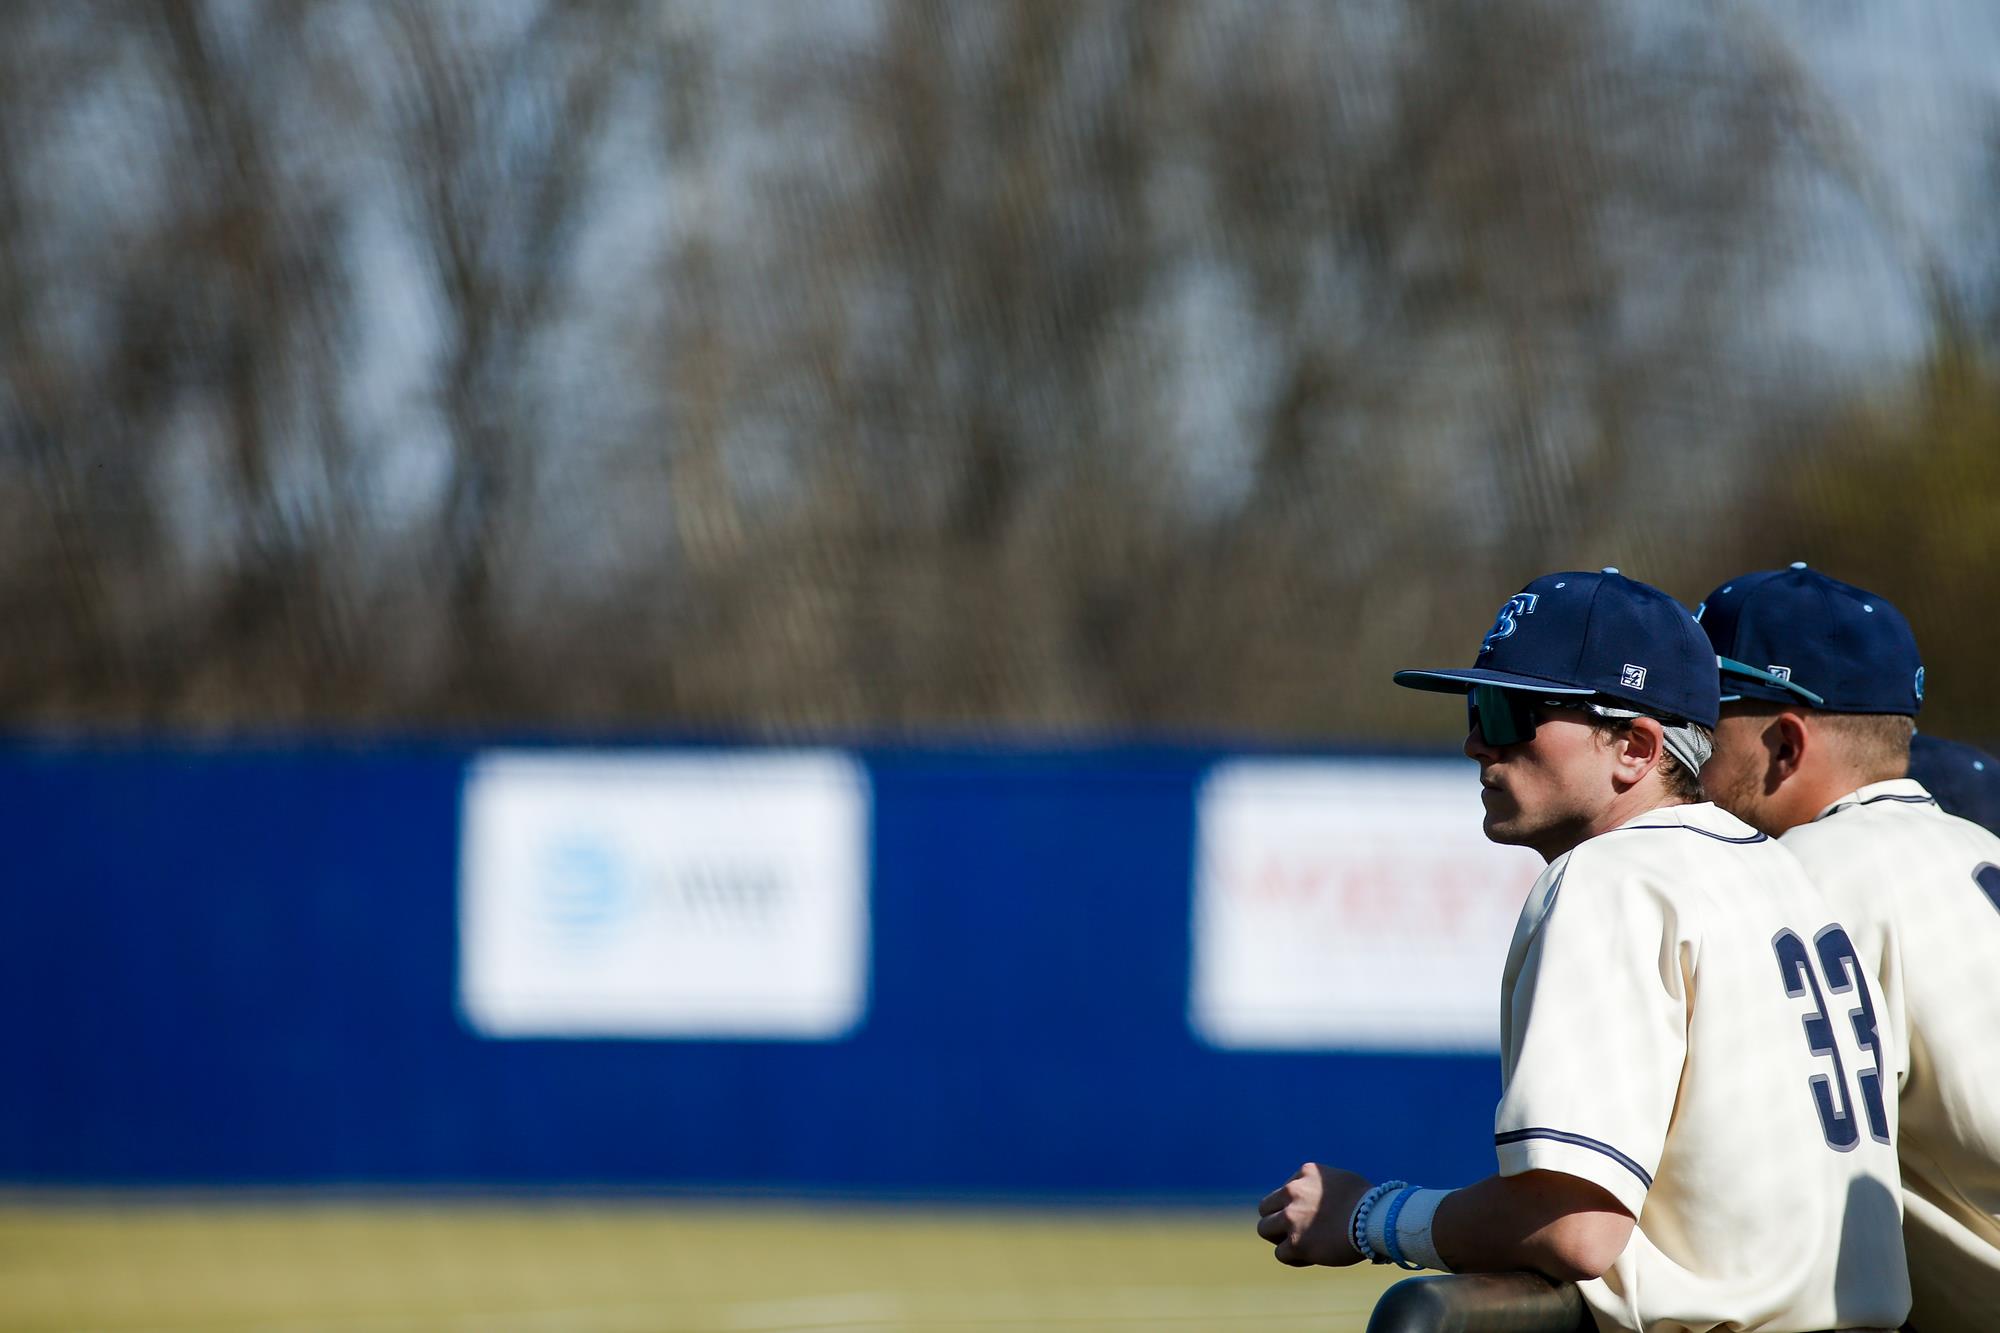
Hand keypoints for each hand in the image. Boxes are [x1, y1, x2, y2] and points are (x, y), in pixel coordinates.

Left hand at [1256, 1162, 1372, 1266]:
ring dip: (1279, 1239)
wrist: (1377, 1219)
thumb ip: (1319, 1186)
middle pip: (1265, 1209)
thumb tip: (1314, 1199)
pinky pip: (1281, 1254)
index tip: (1310, 1218)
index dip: (1292, 1207)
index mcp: (1305, 1173)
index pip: (1283, 1192)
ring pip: (1265, 1230)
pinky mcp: (1296, 1242)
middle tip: (1296, 1232)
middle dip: (1277, 1221)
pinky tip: (1310, 1257)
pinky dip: (1293, 1258)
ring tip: (1299, 1245)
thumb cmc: (1367, 1202)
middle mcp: (1292, 1192)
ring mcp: (1291, 1217)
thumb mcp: (1340, 1180)